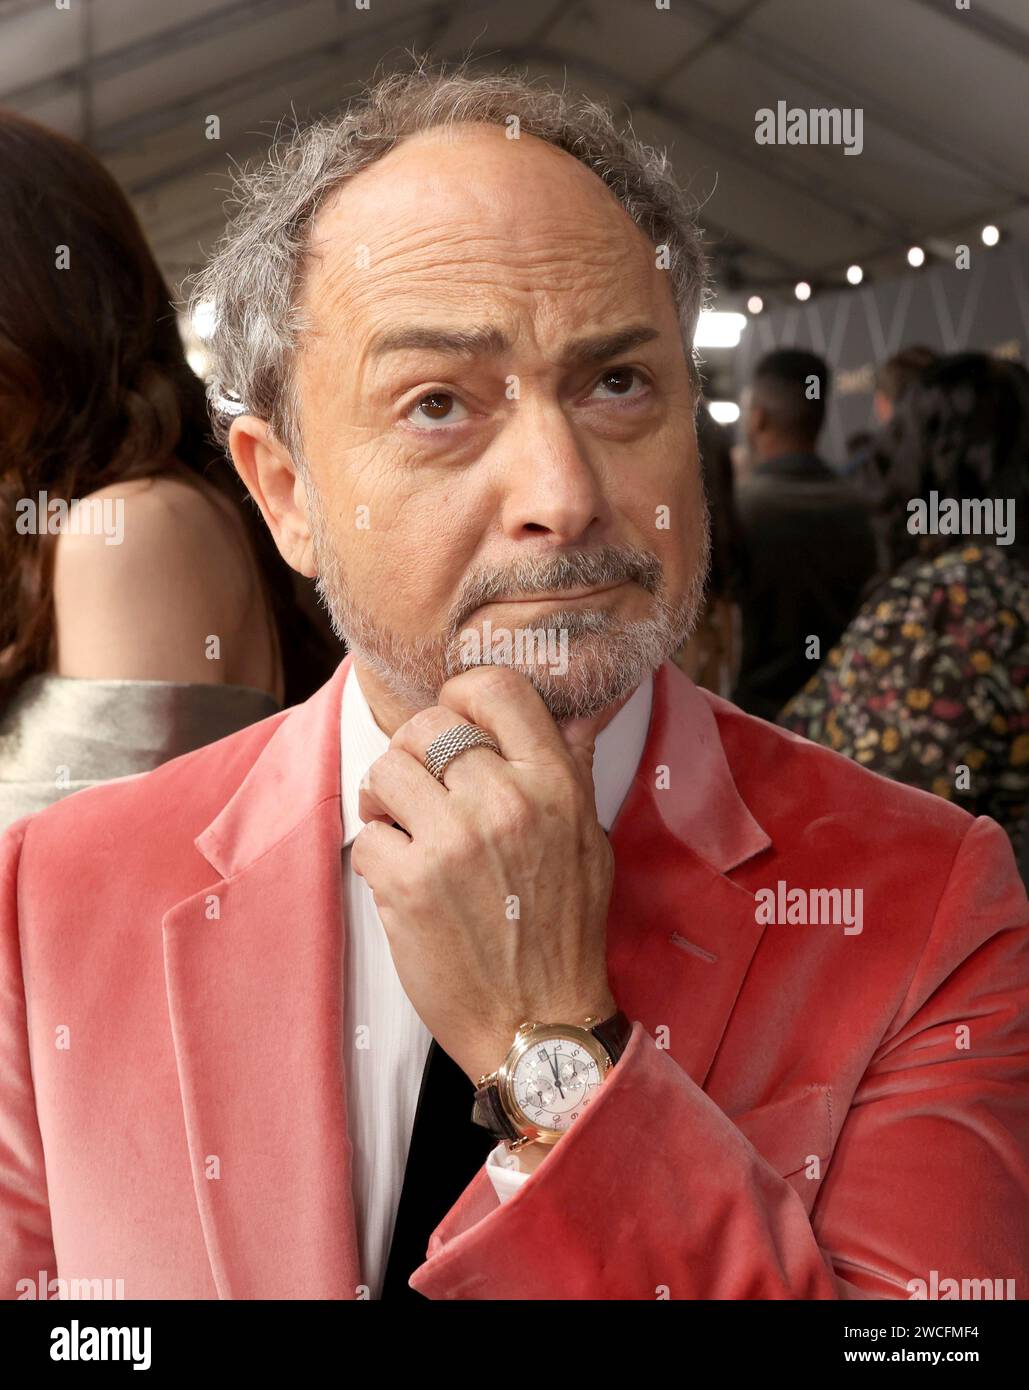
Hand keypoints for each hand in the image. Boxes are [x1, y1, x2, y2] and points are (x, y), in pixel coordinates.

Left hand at [350, 665, 616, 1082]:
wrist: (539, 1026)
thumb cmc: (564, 934)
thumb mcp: (589, 842)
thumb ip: (571, 770)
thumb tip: (574, 710)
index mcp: (554, 784)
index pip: (495, 689)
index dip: (461, 697)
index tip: (453, 724)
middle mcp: (504, 802)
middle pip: (427, 726)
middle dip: (412, 754)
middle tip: (418, 790)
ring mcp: (453, 842)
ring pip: (385, 769)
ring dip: (384, 798)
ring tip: (401, 828)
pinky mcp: (407, 884)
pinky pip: (366, 833)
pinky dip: (375, 854)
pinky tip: (398, 878)